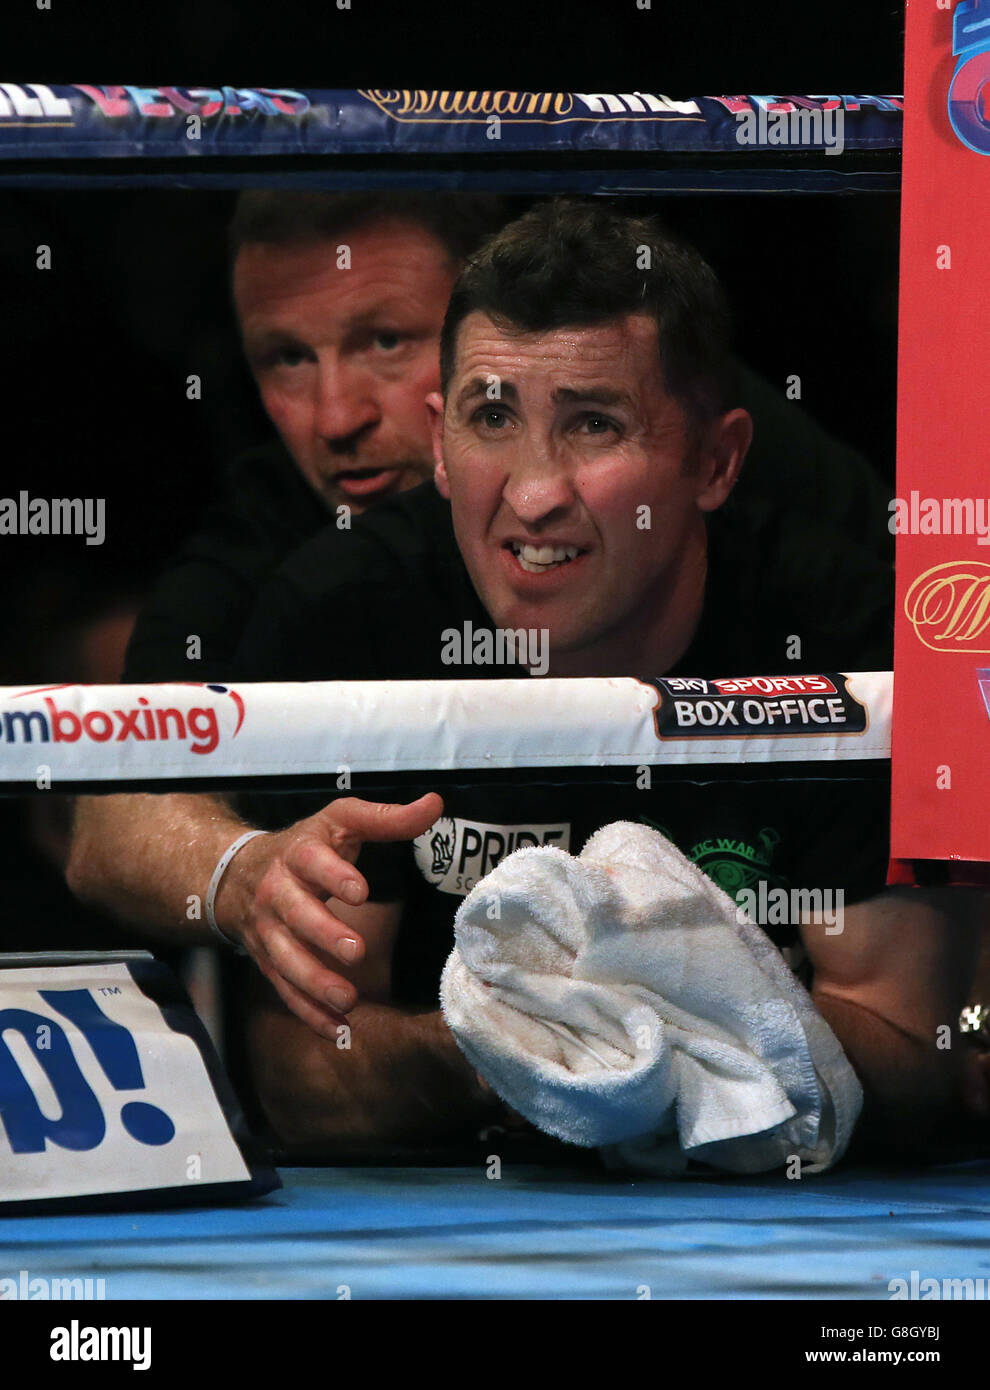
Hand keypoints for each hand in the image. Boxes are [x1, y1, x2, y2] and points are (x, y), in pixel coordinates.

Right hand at [219, 793, 441, 1034]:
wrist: (237, 874)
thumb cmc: (306, 846)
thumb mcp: (341, 822)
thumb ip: (387, 818)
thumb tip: (434, 804)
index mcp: (298, 854)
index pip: (313, 861)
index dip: (334, 874)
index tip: (361, 890)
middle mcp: (277, 893)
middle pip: (296, 915)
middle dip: (323, 934)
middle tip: (357, 950)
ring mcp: (269, 931)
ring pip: (286, 959)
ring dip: (315, 982)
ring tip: (348, 1000)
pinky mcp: (268, 962)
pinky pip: (285, 990)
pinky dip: (308, 1012)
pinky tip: (336, 1030)